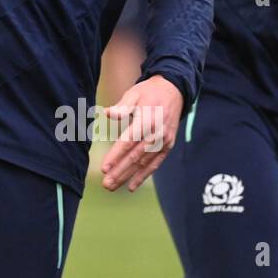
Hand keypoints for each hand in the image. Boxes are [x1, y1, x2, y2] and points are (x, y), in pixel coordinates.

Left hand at [99, 75, 182, 191]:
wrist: (174, 91)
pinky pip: (155, 163)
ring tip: (113, 186)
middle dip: (119, 172)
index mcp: (146, 120)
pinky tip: (132, 186)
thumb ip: (122, 107)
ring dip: (128, 176)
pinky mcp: (168, 146)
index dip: (116, 156)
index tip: (104, 168)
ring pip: (144, 163)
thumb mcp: (134, 94)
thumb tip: (107, 113)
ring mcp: (164, 141)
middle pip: (135, 156)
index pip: (128, 142)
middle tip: (106, 184)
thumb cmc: (149, 92)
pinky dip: (144, 175)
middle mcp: (157, 134)